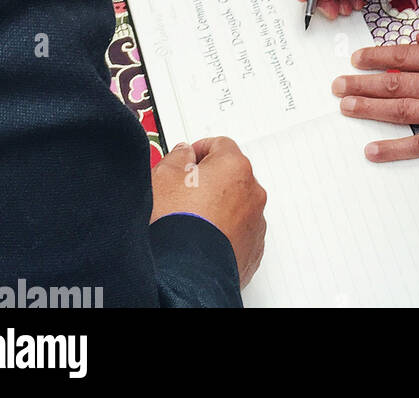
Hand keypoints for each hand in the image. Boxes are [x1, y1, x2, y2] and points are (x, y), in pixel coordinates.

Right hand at [151, 137, 266, 288]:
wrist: (183, 274)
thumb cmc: (175, 225)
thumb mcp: (162, 177)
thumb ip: (177, 157)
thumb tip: (184, 154)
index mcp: (234, 167)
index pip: (220, 145)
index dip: (199, 151)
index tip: (187, 161)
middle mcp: (252, 192)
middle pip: (231, 175)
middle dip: (210, 181)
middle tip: (184, 193)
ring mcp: (255, 223)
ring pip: (237, 205)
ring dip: (219, 208)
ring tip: (191, 221)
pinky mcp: (252, 250)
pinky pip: (239, 232)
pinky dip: (224, 232)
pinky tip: (202, 239)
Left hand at [333, 32, 418, 160]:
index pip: (403, 55)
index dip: (377, 56)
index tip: (357, 58)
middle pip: (393, 82)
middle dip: (362, 83)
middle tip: (338, 85)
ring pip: (398, 109)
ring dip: (368, 108)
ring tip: (346, 107)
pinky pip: (417, 146)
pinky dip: (393, 149)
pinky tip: (372, 150)